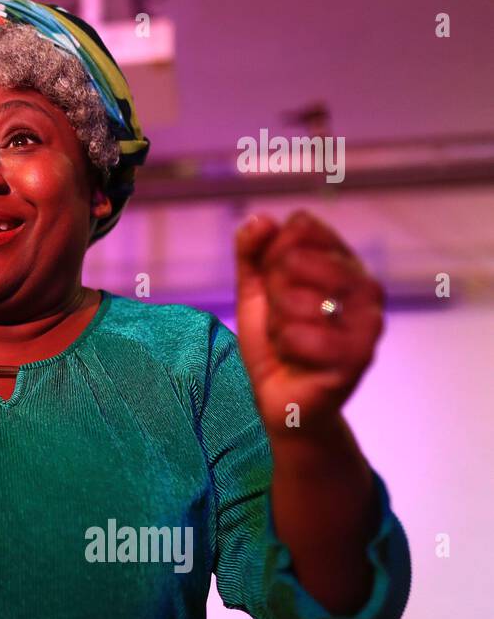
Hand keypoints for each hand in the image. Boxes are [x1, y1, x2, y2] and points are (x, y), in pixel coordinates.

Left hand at [234, 209, 384, 433]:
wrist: (282, 398)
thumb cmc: (275, 341)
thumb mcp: (253, 291)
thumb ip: (251, 252)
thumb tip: (261, 220)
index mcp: (343, 262)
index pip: (300, 229)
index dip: (272, 258)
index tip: (277, 286)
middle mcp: (365, 285)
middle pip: (294, 260)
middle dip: (273, 295)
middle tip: (284, 319)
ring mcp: (368, 319)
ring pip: (295, 298)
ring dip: (279, 325)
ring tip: (292, 341)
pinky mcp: (360, 354)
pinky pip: (299, 335)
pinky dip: (286, 349)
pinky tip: (300, 360)